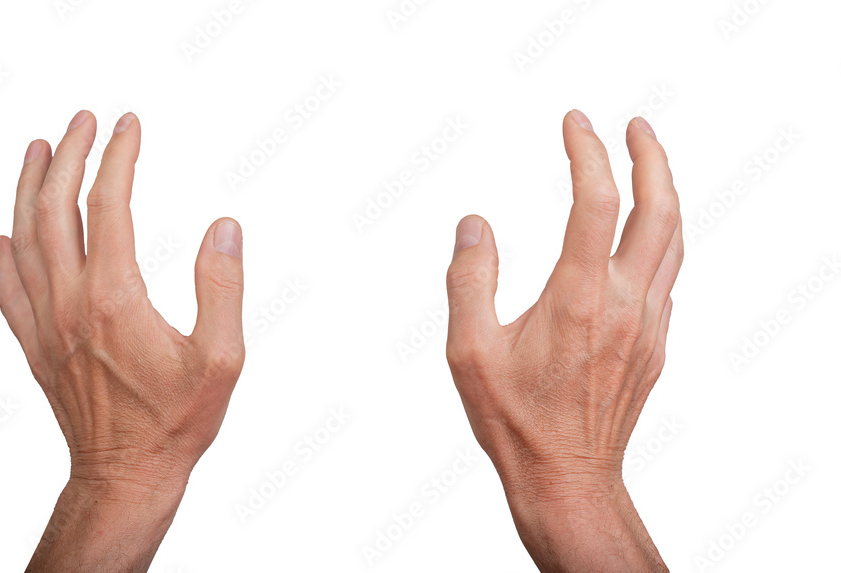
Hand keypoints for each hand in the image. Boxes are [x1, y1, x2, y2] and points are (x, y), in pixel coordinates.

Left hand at [0, 111, 244, 571]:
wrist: (125, 475)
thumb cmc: (176, 422)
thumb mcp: (221, 358)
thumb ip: (222, 288)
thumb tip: (224, 227)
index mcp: (115, 299)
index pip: (108, 206)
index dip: (117, 158)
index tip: (128, 124)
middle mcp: (70, 304)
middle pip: (55, 211)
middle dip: (66, 157)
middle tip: (81, 121)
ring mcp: (44, 325)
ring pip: (22, 240)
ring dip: (27, 189)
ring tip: (36, 151)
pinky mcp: (34, 347)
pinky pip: (7, 289)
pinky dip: (4, 253)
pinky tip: (5, 235)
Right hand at [445, 110, 681, 571]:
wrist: (568, 479)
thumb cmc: (514, 420)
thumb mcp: (468, 351)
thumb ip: (469, 279)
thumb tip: (474, 224)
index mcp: (579, 297)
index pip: (596, 202)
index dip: (587, 152)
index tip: (576, 122)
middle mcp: (624, 304)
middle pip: (660, 210)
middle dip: (652, 158)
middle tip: (636, 125)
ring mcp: (647, 325)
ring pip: (673, 241)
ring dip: (664, 195)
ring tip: (646, 167)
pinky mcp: (653, 345)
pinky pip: (667, 277)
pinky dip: (658, 240)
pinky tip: (637, 240)